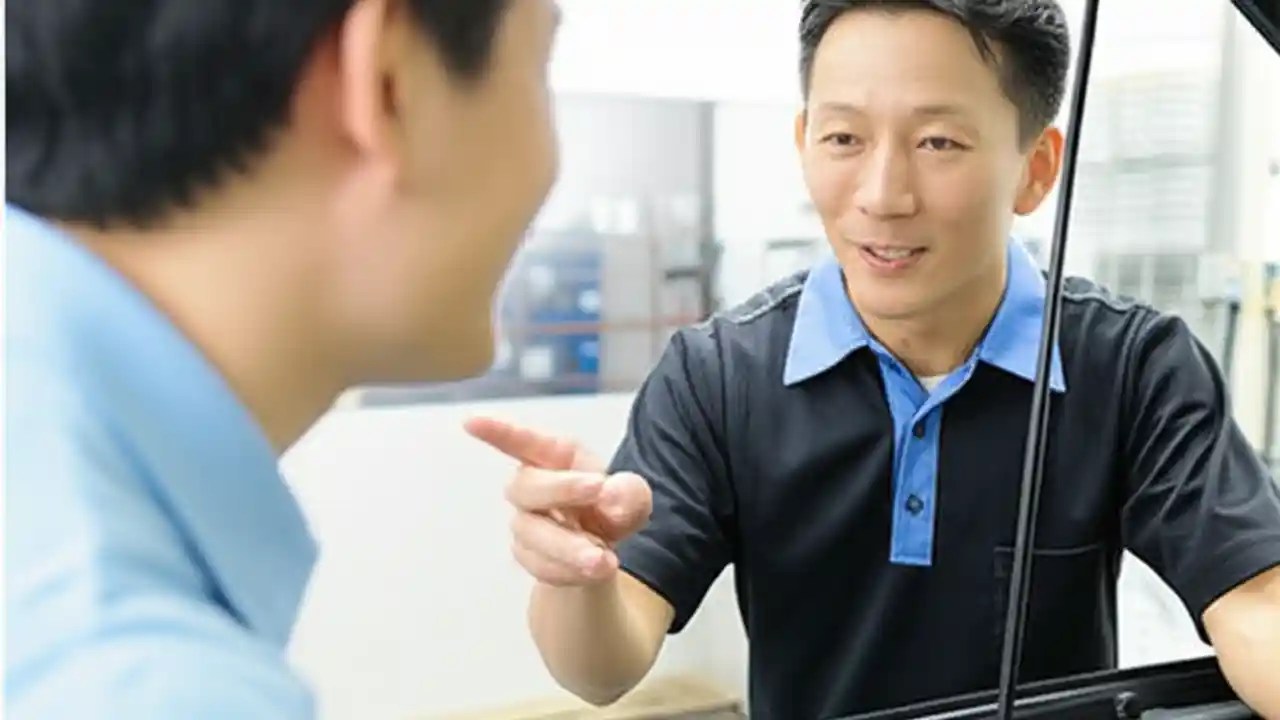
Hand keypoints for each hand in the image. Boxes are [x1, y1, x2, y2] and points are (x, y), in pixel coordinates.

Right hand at [464, 416, 651, 586]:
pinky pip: (541, 565)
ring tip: (605, 561)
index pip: (522, 442)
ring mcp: (525, 522)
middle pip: (526, 485)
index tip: (472, 422)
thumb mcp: (632, 498)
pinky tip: (595, 571)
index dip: (497, 432)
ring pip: (531, 533)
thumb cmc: (610, 509)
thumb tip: (612, 496)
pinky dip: (570, 570)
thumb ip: (629, 493)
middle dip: (562, 487)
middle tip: (599, 488)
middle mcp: (533, 487)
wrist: (600, 552)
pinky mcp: (527, 555)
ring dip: (569, 547)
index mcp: (556, 458)